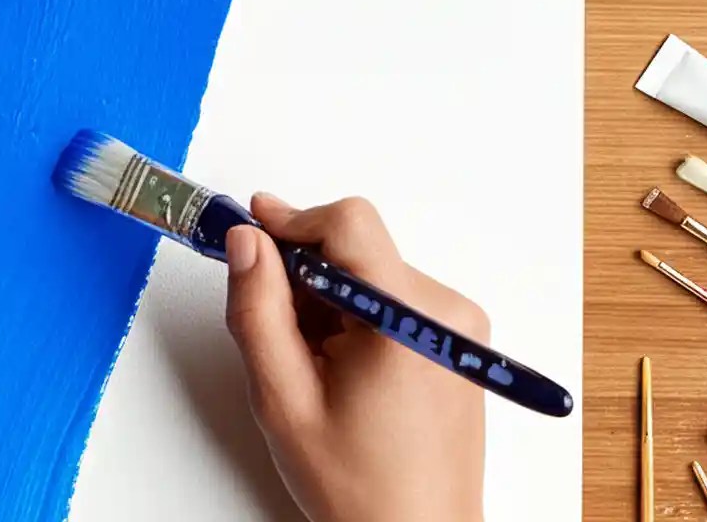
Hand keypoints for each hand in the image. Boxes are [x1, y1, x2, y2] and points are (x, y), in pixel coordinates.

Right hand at [224, 194, 487, 521]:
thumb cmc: (358, 487)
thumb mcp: (283, 399)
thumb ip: (258, 309)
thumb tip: (246, 241)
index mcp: (407, 320)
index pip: (349, 223)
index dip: (291, 220)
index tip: (250, 229)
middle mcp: (447, 311)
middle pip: (358, 249)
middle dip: (305, 277)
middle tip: (277, 332)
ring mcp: (459, 326)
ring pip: (371, 274)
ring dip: (329, 302)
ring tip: (316, 368)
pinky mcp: (458, 340)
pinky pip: (394, 300)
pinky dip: (357, 318)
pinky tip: (344, 371)